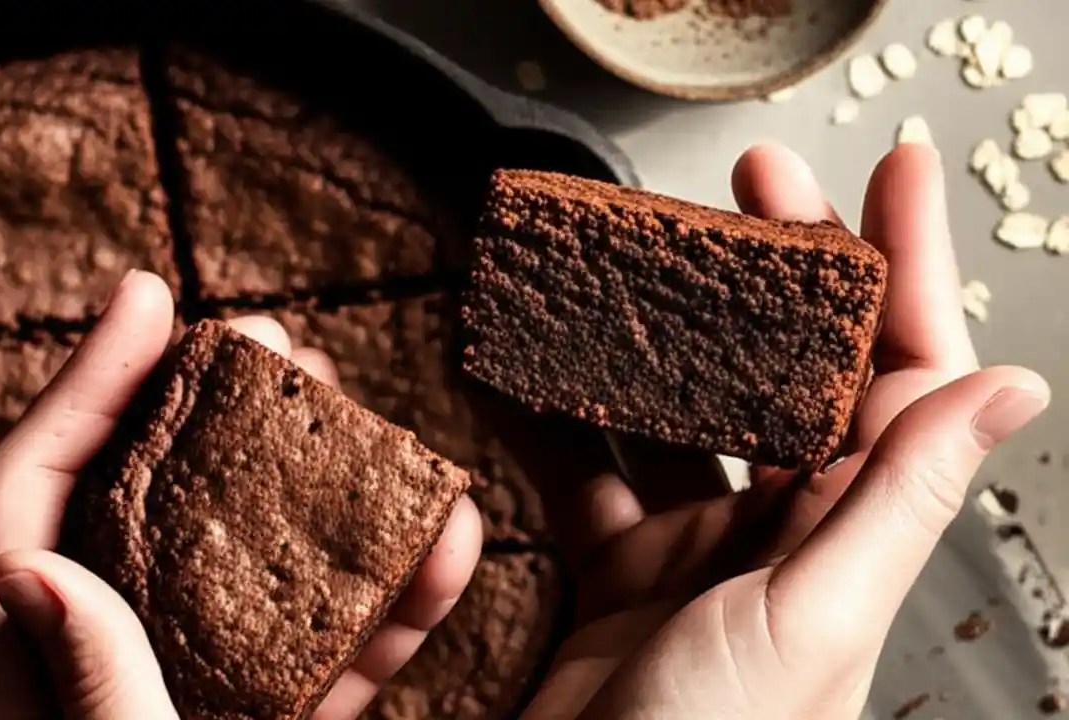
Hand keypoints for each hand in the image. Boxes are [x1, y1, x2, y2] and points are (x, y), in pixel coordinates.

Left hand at [0, 272, 481, 718]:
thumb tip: (32, 568)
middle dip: (220, 407)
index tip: (151, 296)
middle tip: (279, 345)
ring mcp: (201, 689)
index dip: (86, 382)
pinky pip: (336, 648)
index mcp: (29, 664)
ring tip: (368, 430)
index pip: (29, 491)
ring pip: (254, 556)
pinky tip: (444, 551)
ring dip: (318, 486)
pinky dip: (395, 603)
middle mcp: (116, 653)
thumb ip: (85, 682)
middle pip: (151, 496)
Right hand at [517, 143, 1049, 717]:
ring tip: (620, 260)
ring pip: (675, 410)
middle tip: (742, 182)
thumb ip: (896, 496)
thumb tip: (1006, 387)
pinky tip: (522, 365)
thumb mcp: (811, 617)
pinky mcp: (615, 570)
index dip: (901, 271)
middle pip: (786, 372)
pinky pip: (583, 469)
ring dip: (649, 337)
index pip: (898, 378)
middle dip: (771, 272)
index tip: (889, 174)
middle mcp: (781, 534)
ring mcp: (694, 550)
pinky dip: (549, 417)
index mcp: (852, 536)